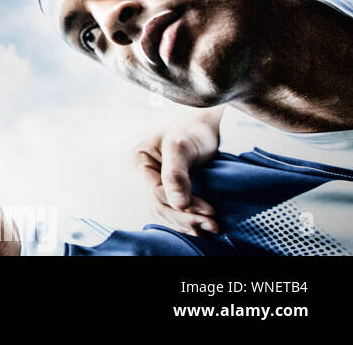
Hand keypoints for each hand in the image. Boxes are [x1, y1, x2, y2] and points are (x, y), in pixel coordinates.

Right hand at [133, 106, 223, 235]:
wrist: (204, 125)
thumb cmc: (192, 130)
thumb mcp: (182, 147)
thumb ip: (176, 174)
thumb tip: (178, 204)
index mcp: (138, 160)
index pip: (157, 192)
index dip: (182, 205)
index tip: (210, 211)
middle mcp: (143, 173)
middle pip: (160, 204)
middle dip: (186, 218)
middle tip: (214, 225)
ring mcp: (154, 181)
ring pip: (165, 210)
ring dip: (187, 223)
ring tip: (212, 228)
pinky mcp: (167, 187)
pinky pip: (171, 209)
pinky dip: (185, 219)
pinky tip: (200, 227)